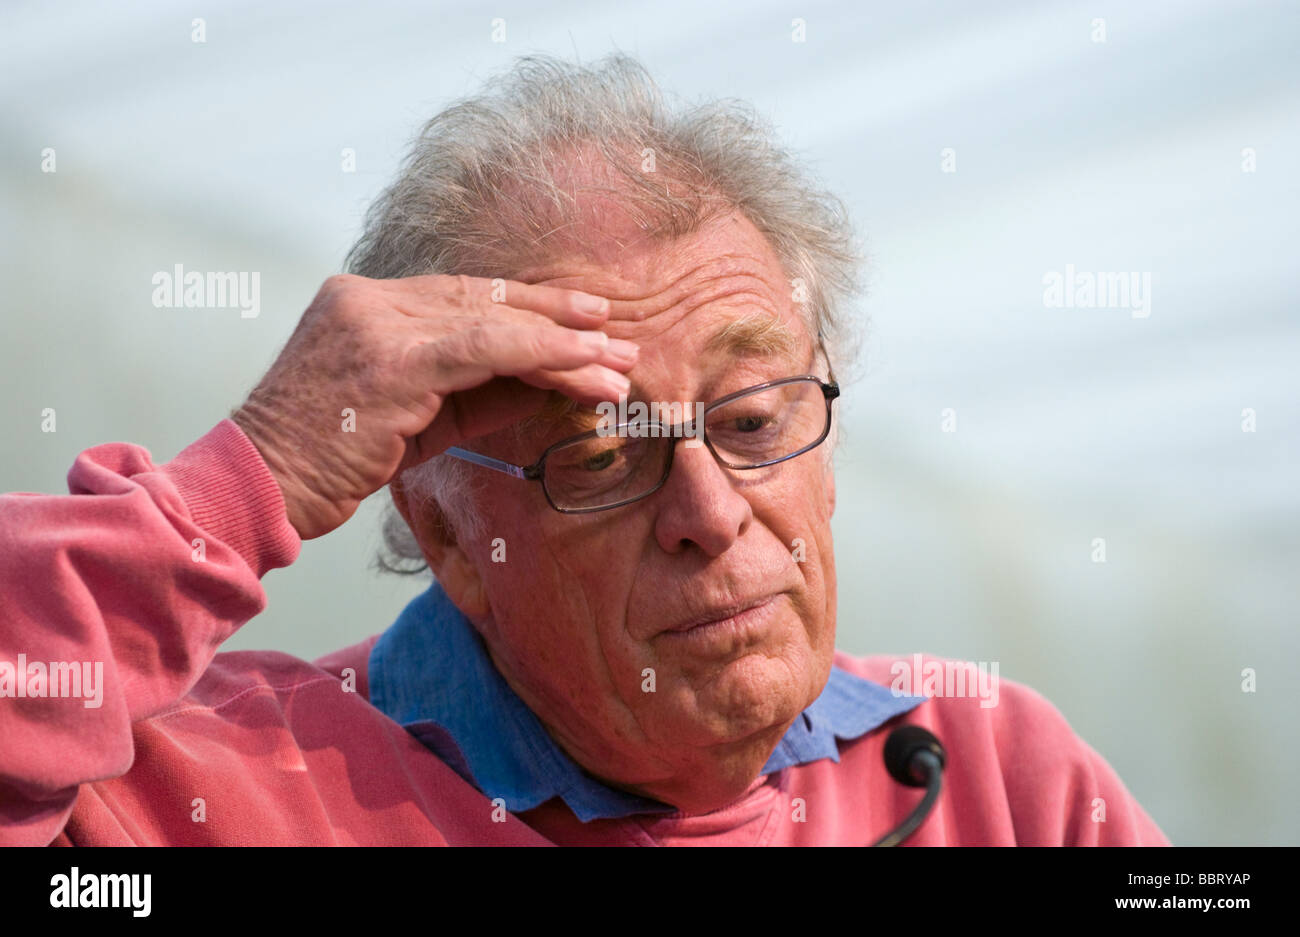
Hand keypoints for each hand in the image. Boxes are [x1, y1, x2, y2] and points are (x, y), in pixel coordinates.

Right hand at [230, 273, 636, 539]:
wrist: (261, 488)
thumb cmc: (333, 460)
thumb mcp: (414, 418)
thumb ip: (474, 392)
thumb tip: (548, 382)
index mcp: (364, 303)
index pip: (462, 296)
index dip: (526, 307)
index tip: (580, 318)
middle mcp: (367, 300)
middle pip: (482, 298)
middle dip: (555, 314)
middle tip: (613, 326)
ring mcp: (375, 323)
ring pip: (491, 321)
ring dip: (562, 342)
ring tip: (615, 359)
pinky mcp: (388, 359)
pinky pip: (484, 348)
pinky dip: (541, 356)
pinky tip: (582, 370)